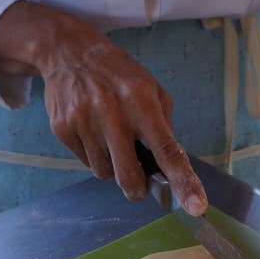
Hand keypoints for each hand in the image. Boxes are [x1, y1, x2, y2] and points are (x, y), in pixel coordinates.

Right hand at [0, 0, 206, 213]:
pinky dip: (93, 155)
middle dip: (136, 189)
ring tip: (109, 138)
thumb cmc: (119, 75)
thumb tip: (170, 167)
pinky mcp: (63, 128)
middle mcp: (113, 114)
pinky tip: (91, 130)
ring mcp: (84, 121)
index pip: (168, 150)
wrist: (68, 51)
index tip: (197, 207)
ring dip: (112, 167)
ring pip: (104, 173)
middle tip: (138, 183)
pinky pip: (85, 162)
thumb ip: (163, 128)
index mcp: (142, 104)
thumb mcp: (151, 90)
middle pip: (128, 177)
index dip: (183, 182)